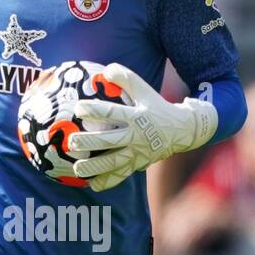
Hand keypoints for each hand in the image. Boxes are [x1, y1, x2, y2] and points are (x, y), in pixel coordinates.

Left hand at [68, 63, 217, 191]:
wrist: (182, 130)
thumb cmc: (158, 107)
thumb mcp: (146, 90)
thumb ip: (127, 79)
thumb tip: (106, 69)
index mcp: (137, 117)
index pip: (113, 113)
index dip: (95, 110)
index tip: (78, 108)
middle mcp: (136, 136)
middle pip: (110, 141)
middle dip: (90, 142)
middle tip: (72, 142)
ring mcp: (138, 153)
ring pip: (114, 162)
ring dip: (94, 167)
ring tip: (77, 169)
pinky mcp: (138, 164)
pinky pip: (122, 175)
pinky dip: (108, 181)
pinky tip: (93, 184)